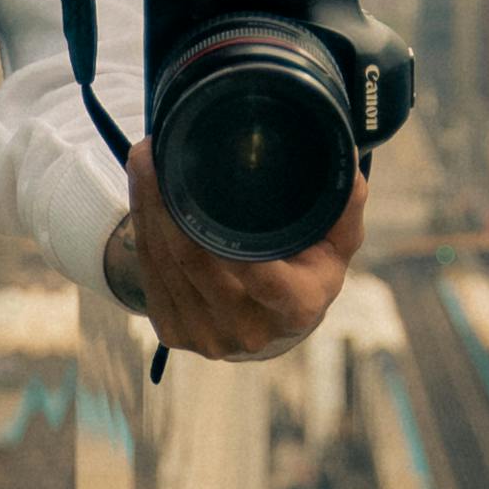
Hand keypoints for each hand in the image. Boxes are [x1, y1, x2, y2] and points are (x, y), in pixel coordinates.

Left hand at [105, 145, 364, 360]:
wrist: (271, 321)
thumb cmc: (306, 271)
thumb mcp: (336, 243)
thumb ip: (344, 203)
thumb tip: (345, 154)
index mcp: (296, 307)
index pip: (265, 279)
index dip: (233, 244)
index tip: (205, 189)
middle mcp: (249, 330)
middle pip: (197, 262)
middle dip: (170, 204)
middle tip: (157, 151)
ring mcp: (207, 337)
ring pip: (166, 264)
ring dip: (149, 209)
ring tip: (145, 161)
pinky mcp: (174, 333)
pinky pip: (150, 274)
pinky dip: (143, 231)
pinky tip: (142, 196)